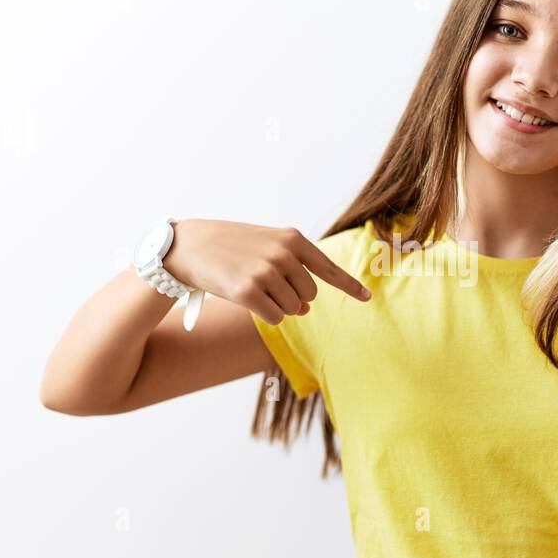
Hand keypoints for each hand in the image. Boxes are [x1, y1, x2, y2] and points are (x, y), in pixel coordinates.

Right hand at [163, 219, 370, 324]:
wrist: (190, 245)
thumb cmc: (233, 248)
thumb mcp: (267, 250)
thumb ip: (294, 274)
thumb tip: (307, 308)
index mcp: (292, 239)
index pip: (328, 268)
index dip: (349, 285)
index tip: (367, 298)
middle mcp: (283, 254)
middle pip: (309, 295)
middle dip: (293, 296)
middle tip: (265, 282)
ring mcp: (266, 272)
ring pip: (293, 308)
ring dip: (277, 305)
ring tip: (252, 285)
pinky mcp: (248, 292)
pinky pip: (275, 318)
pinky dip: (265, 314)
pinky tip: (246, 298)